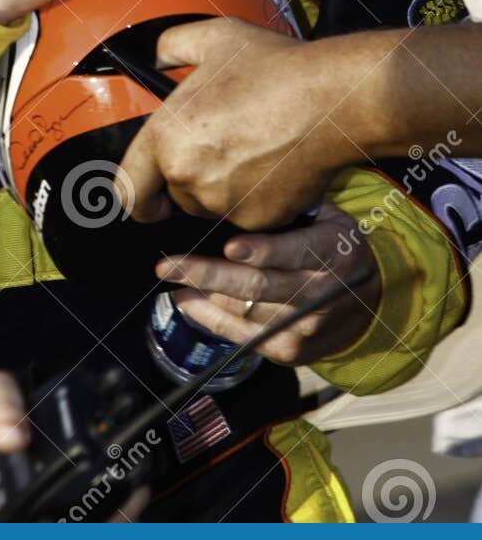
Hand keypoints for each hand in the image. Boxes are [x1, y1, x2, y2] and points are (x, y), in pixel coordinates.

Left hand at [121, 17, 348, 228]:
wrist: (332, 99)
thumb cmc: (274, 67)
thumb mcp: (212, 38)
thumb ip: (171, 46)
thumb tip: (156, 57)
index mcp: (166, 137)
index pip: (129, 190)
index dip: (138, 195)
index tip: (149, 195)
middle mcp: (189, 176)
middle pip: (176, 195)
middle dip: (191, 177)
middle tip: (222, 145)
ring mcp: (225, 202)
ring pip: (211, 206)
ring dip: (222, 188)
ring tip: (251, 147)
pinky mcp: (260, 219)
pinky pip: (247, 217)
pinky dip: (257, 199)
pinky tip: (274, 164)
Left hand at [154, 201, 380, 365]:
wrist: (371, 304)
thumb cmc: (335, 246)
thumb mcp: (329, 218)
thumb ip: (292, 209)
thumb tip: (241, 187)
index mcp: (334, 252)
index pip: (297, 251)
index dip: (264, 251)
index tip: (230, 246)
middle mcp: (321, 293)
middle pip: (260, 287)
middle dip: (209, 275)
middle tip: (168, 265)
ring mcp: (305, 328)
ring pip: (245, 312)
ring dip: (201, 294)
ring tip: (169, 276)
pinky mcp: (290, 351)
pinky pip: (242, 336)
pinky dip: (209, 317)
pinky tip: (185, 299)